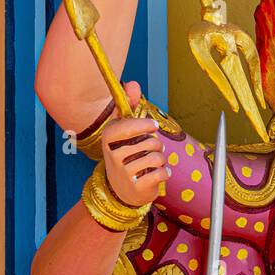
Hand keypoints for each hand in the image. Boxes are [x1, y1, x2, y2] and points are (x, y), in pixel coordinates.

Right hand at [101, 82, 168, 206]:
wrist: (121, 191)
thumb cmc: (125, 154)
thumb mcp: (123, 130)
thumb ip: (128, 105)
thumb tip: (133, 83)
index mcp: (108, 138)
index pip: (128, 125)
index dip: (144, 125)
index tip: (151, 127)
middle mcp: (113, 155)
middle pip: (151, 142)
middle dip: (157, 145)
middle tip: (150, 151)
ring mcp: (123, 172)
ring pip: (158, 157)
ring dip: (161, 160)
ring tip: (153, 163)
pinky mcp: (136, 187)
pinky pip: (161, 173)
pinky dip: (165, 173)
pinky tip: (158, 175)